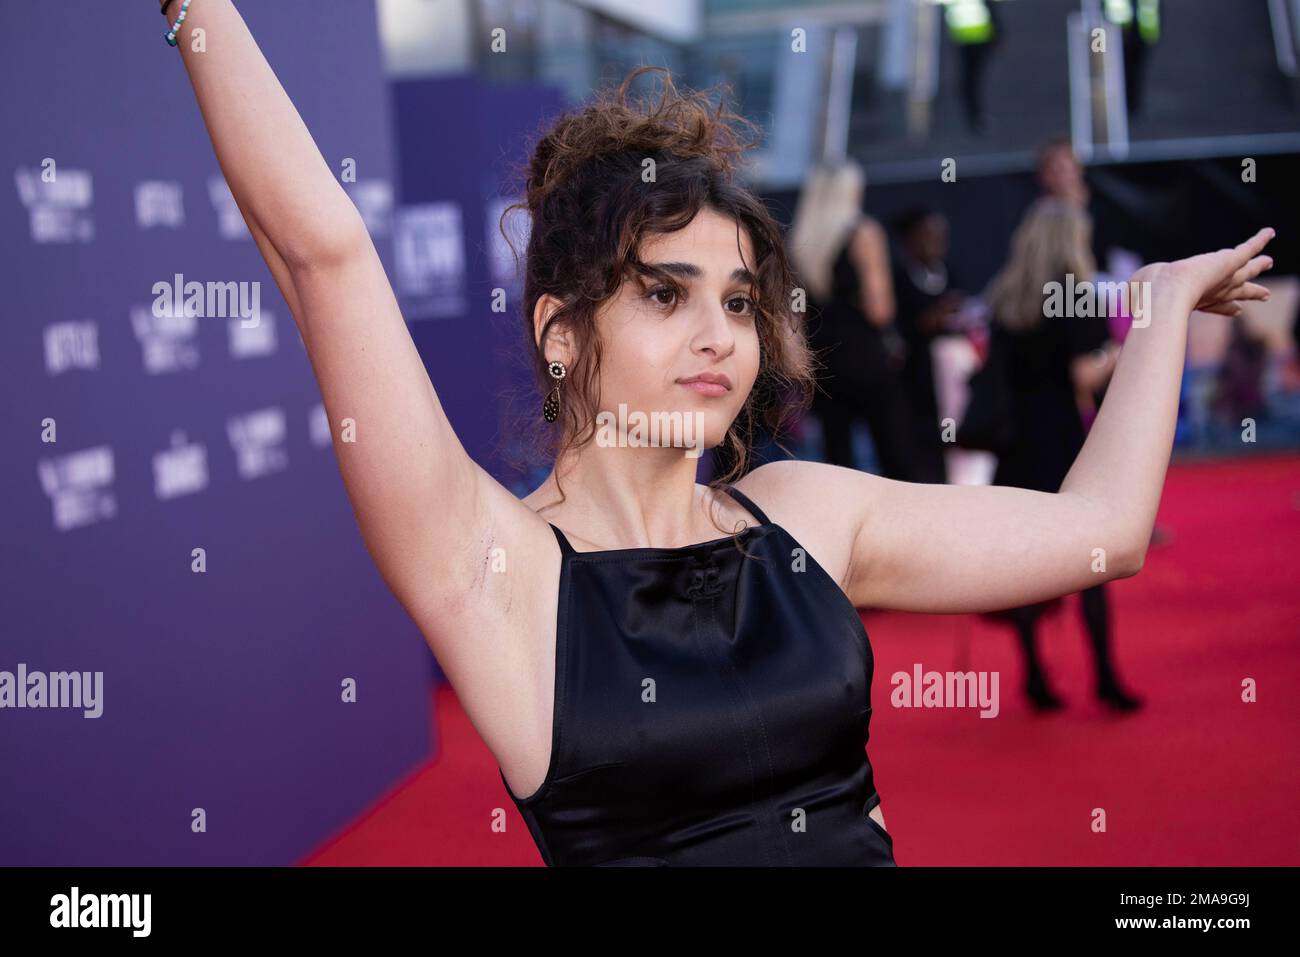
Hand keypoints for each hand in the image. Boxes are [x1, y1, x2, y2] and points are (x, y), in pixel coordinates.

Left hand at [1132, 227, 1274, 317]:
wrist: (1162, 295)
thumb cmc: (1144, 300)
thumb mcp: (1133, 296)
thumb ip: (1126, 298)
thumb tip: (1113, 298)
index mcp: (1192, 301)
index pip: (1215, 305)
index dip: (1225, 308)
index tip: (1236, 311)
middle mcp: (1211, 293)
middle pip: (1237, 291)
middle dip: (1250, 292)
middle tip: (1265, 294)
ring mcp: (1222, 278)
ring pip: (1247, 270)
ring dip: (1257, 265)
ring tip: (1268, 261)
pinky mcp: (1229, 262)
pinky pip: (1248, 248)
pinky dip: (1258, 239)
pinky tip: (1269, 231)